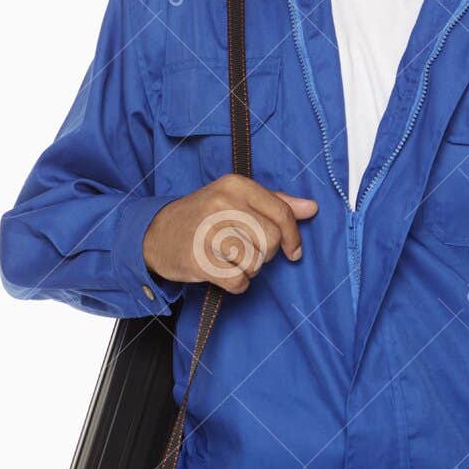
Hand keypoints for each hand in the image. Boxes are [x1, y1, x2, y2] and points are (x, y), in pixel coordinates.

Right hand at [143, 176, 318, 293]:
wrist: (156, 233)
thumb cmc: (204, 216)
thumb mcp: (237, 199)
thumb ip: (276, 203)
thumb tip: (313, 208)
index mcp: (235, 184)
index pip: (281, 213)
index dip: (293, 237)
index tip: (293, 251)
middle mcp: (222, 204)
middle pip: (270, 240)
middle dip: (265, 254)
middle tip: (247, 252)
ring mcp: (208, 231)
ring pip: (255, 262)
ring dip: (249, 269)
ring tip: (231, 261)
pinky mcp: (198, 259)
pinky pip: (237, 281)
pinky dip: (237, 284)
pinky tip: (224, 274)